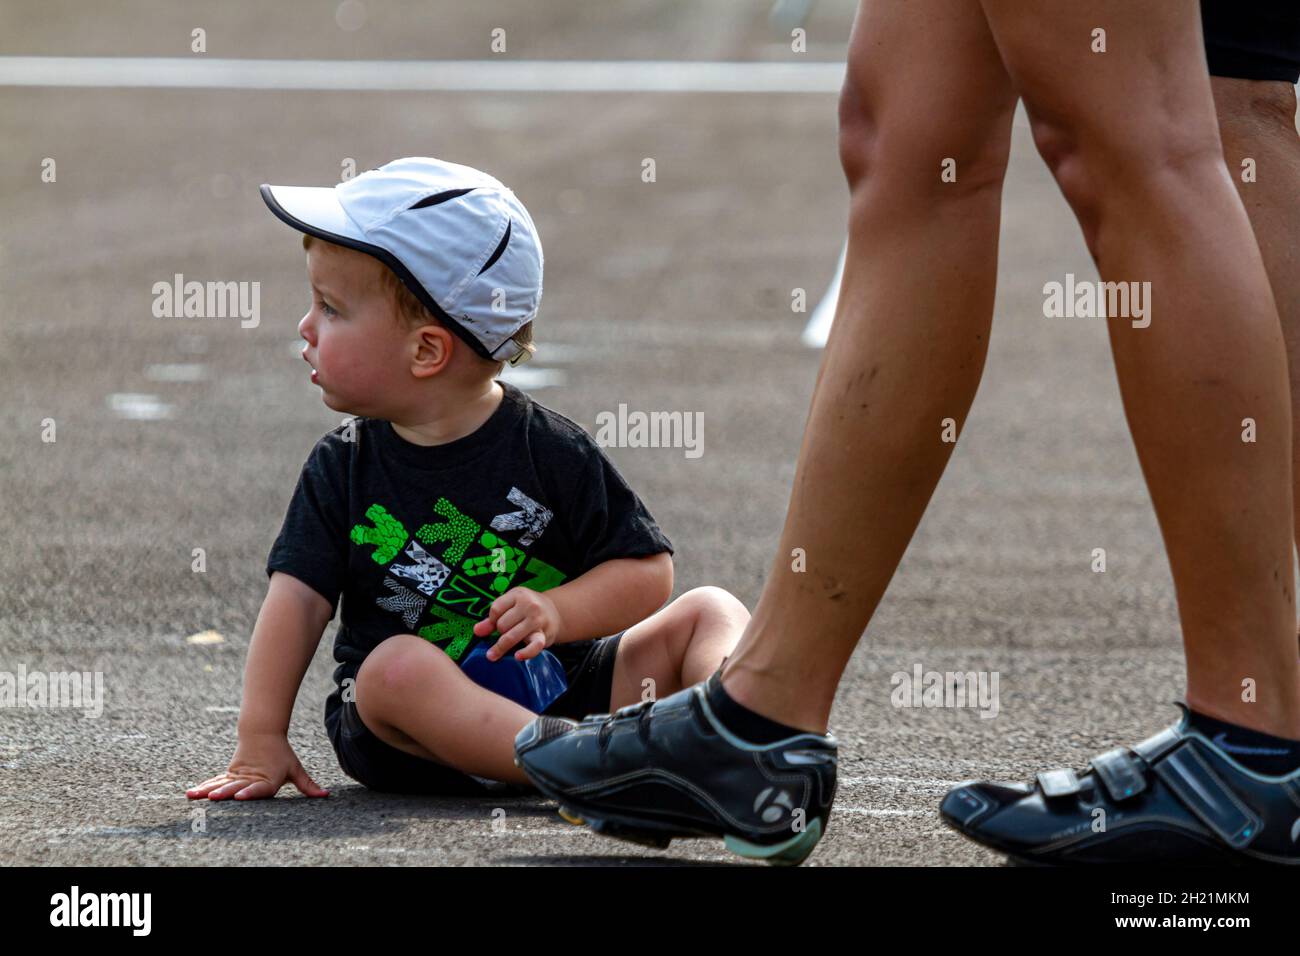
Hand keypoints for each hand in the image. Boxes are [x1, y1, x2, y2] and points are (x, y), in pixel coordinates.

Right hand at [186, 732, 328, 799]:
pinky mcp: (229, 774)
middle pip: (237, 787)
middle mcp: (251, 778)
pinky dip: (203, 787)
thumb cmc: (281, 754)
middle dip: (225, 793)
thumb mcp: (295, 769)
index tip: (240, 796)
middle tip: (214, 798)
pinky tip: (191, 794)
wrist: (263, 732)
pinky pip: (214, 781)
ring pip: (222, 783)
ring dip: (208, 790)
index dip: (251, 792)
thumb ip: (308, 784)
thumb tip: (326, 795)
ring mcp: (237, 776)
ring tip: (195, 796)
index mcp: (268, 779)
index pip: (259, 788)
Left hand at [474, 587, 560, 661]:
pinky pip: (533, 646)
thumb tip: (477, 631)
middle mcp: (529, 605)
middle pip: (502, 624)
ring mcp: (537, 620)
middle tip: (505, 633)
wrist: (556, 612)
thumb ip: (492, 619)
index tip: (496, 623)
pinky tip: (517, 656)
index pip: (496, 609)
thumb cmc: (528, 609)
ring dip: (501, 646)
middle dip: (500, 632)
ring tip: (492, 655)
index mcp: (518, 594)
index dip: (492, 619)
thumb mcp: (511, 606)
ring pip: (511, 636)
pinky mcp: (544, 634)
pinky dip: (525, 652)